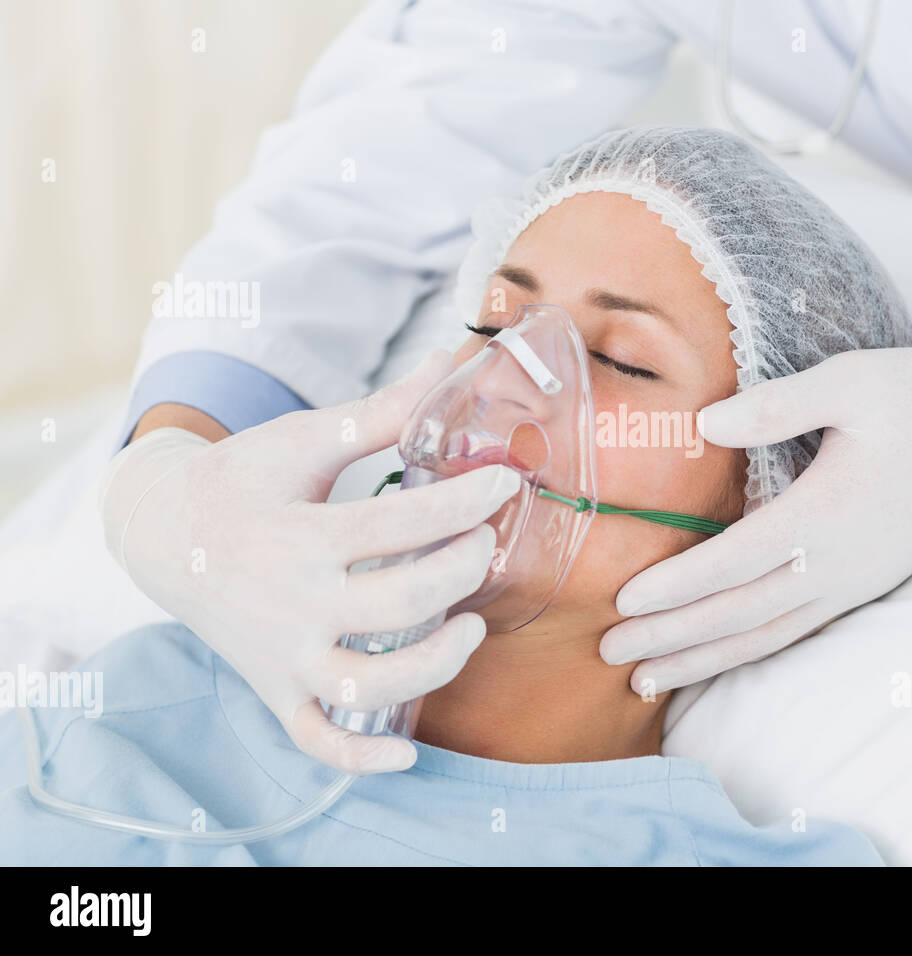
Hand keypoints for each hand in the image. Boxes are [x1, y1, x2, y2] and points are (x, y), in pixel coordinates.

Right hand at [99, 351, 520, 772]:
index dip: (468, 501)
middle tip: (484, 543)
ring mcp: (282, 655)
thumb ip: (381, 413)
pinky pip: (318, 740)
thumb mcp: (303, 439)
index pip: (403, 523)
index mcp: (299, 534)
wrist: (160, 532)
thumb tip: (449, 361)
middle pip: (401, 603)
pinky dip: (361, 758)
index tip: (506, 481)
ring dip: (435, 665)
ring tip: (470, 627)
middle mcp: (291, 604)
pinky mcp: (275, 688)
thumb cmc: (241, 479)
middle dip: (462, 569)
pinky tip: (409, 751)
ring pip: (369, 686)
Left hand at [600, 347, 911, 691]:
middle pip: (740, 613)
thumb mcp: (857, 382)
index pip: (735, 560)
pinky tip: (713, 660)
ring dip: (702, 660)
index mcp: (829, 513)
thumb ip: (780, 404)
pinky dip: (746, 652)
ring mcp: (853, 583)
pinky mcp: (863, 586)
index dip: (677, 585)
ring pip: (765, 636)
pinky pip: (793, 631)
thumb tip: (705, 423)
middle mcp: (838, 563)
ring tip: (644, 680)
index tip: (623, 600)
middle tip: (609, 653)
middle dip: (673, 637)